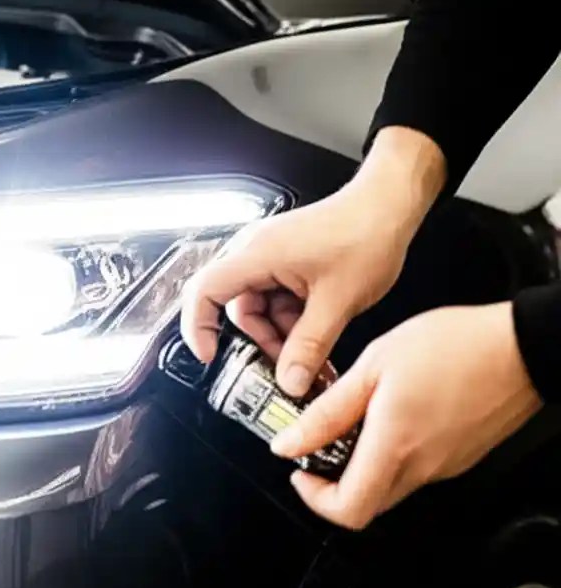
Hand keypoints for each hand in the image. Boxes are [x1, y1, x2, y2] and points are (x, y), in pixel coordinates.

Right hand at [180, 127, 445, 396]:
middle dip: (260, 339)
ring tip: (311, 346)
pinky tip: (315, 328)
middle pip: (234, 306)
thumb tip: (290, 382)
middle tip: (288, 363)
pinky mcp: (283, 258)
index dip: (197, 328)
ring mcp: (268, 254)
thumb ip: (310, 347)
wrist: (389, 205)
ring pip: (256, 305)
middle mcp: (254, 251)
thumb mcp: (338, 302)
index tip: (210, 357)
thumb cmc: (366, 234)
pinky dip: (289, 317)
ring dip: (279, 330)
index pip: (204, 292)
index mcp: (257, 255)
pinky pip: (273, 296)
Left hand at [271, 303, 542, 529]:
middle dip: (332, 485)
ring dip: (361, 467)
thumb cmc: (455, 346)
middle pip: (367, 504)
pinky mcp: (460, 456)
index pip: (348, 510)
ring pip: (390, 486)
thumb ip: (328, 411)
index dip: (314, 500)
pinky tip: (387, 416)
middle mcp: (422, 467)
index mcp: (395, 447)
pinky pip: (415, 469)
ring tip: (352, 423)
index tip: (300, 470)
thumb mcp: (373, 367)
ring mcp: (445, 466)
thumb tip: (289, 442)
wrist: (523, 345)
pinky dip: (390, 454)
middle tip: (318, 448)